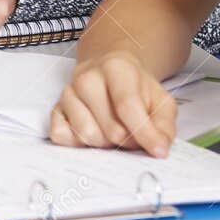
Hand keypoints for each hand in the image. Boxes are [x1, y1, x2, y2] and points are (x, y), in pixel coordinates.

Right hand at [49, 50, 175, 155]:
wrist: (110, 73)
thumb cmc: (136, 89)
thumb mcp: (160, 101)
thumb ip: (164, 126)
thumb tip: (159, 149)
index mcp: (115, 68)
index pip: (127, 106)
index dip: (144, 133)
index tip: (158, 151)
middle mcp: (86, 77)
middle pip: (110, 129)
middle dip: (126, 141)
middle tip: (132, 134)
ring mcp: (67, 93)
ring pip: (86, 135)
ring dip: (104, 143)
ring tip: (112, 131)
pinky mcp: (55, 108)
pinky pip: (62, 136)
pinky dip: (78, 142)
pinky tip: (92, 130)